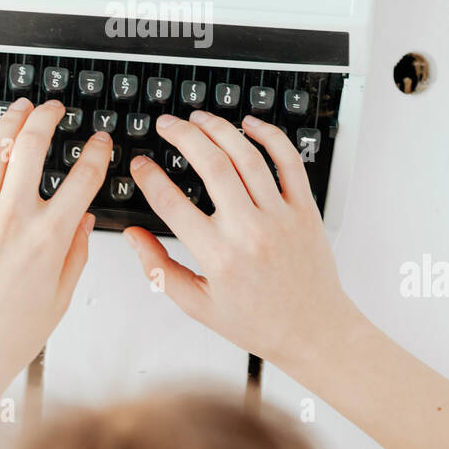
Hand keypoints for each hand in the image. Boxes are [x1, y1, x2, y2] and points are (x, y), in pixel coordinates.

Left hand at [0, 97, 111, 439]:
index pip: (83, 178)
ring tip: (20, 110)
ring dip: (10, 123)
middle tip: (54, 107)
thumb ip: (77, 253)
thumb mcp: (60, 298)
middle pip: (33, 147)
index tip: (100, 142)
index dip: (97, 152)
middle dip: (48, 117)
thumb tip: (84, 218)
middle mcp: (13, 220)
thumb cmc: (9, 337)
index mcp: (50, 238)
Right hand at [124, 111, 361, 381]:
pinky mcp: (304, 210)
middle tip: (167, 124)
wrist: (314, 330)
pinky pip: (289, 162)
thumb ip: (159, 268)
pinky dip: (270, 136)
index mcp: (219, 256)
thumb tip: (134, 236)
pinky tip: (250, 125)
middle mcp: (249, 231)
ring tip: (199, 118)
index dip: (149, 177)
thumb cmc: (258, 321)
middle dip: (183, 136)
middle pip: (211, 165)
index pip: (172, 204)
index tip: (140, 164)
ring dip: (220, 129)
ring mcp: (280, 216)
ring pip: (247, 156)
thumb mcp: (197, 304)